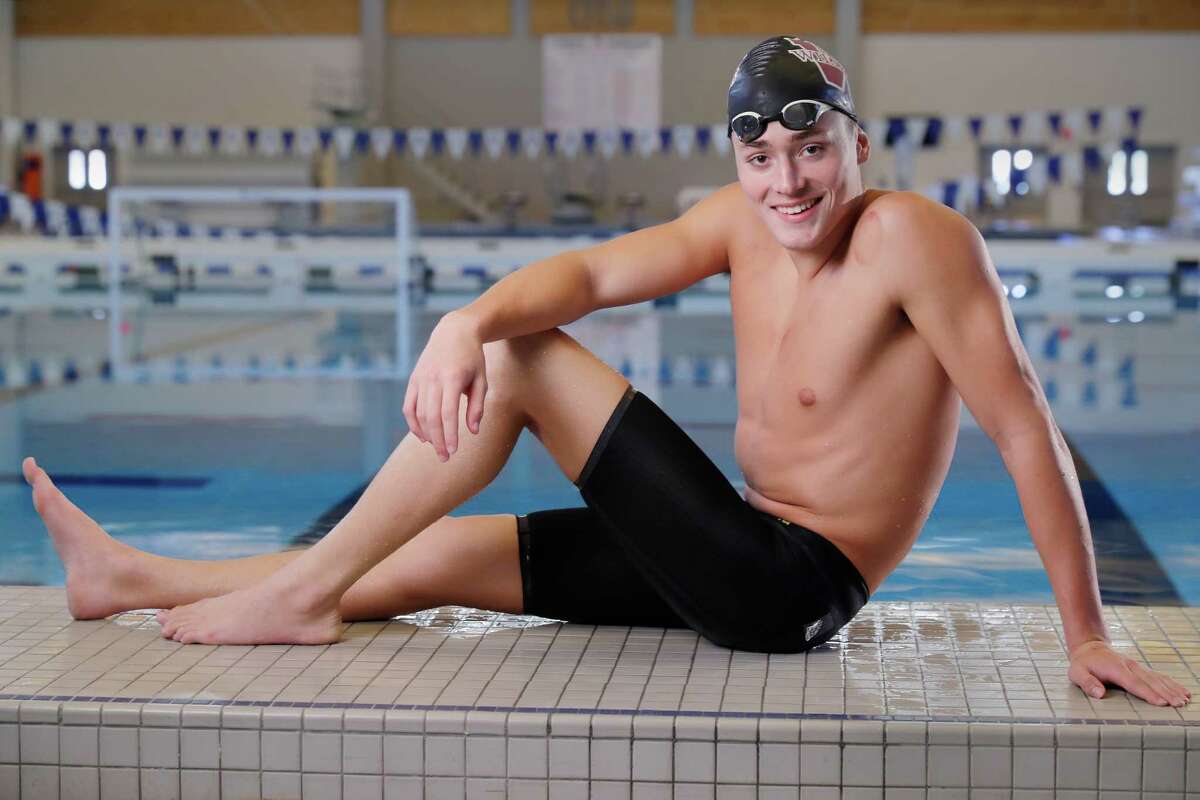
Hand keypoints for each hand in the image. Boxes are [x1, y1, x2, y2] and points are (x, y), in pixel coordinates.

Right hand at [403, 313, 487, 460]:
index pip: (447, 413)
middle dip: (438, 440)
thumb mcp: (481, 379)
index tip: (453, 451)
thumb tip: (472, 431)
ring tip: (437, 448)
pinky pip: (409, 406)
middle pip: (431, 417)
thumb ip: (476, 406)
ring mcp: (420, 379)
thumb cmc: (472, 358)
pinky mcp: (413, 380)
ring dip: (426, 434)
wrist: (454, 331)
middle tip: (445, 458)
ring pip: (418, 413)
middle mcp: (432, 379)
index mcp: (451, 378)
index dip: (449, 434)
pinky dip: (413, 423)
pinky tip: (423, 435)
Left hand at [1068, 640, 1192, 706]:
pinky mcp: (1142, 669)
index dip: (1147, 693)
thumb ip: (1088, 683)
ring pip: (1158, 678)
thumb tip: (1099, 693)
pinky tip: (1184, 692)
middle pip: (1150, 681)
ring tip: (1185, 700)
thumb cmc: (1083, 664)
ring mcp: (1137, 667)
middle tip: (1178, 704)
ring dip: (1172, 689)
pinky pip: (1159, 677)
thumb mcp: (1077, 673)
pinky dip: (1172, 684)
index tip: (1161, 702)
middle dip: (1166, 693)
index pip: (1133, 683)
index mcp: (1115, 668)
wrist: (1090, 648)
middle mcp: (1130, 667)